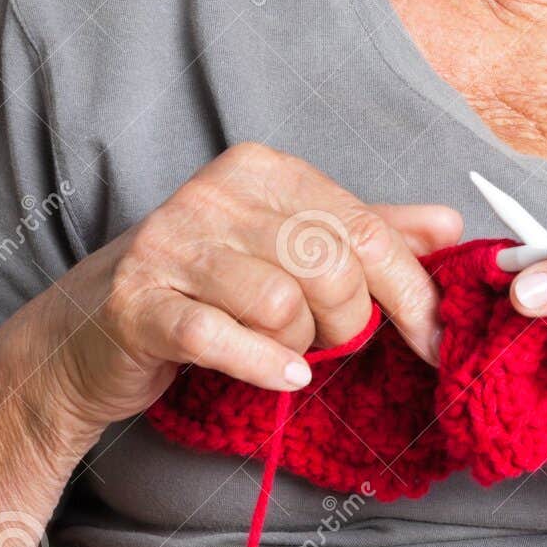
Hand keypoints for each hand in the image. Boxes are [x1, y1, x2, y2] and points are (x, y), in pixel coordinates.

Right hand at [40, 143, 462, 433]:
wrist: (96, 332)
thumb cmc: (210, 287)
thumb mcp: (292, 248)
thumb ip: (369, 233)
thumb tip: (450, 224)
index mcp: (261, 169)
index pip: (362, 225)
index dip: (410, 290)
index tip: (436, 339)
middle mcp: (214, 193)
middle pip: (326, 264)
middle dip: (348, 321)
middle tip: (333, 343)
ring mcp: (170, 245)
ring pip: (280, 303)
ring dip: (298, 344)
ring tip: (285, 349)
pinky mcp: (138, 301)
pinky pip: (221, 337)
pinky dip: (263, 365)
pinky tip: (282, 376)